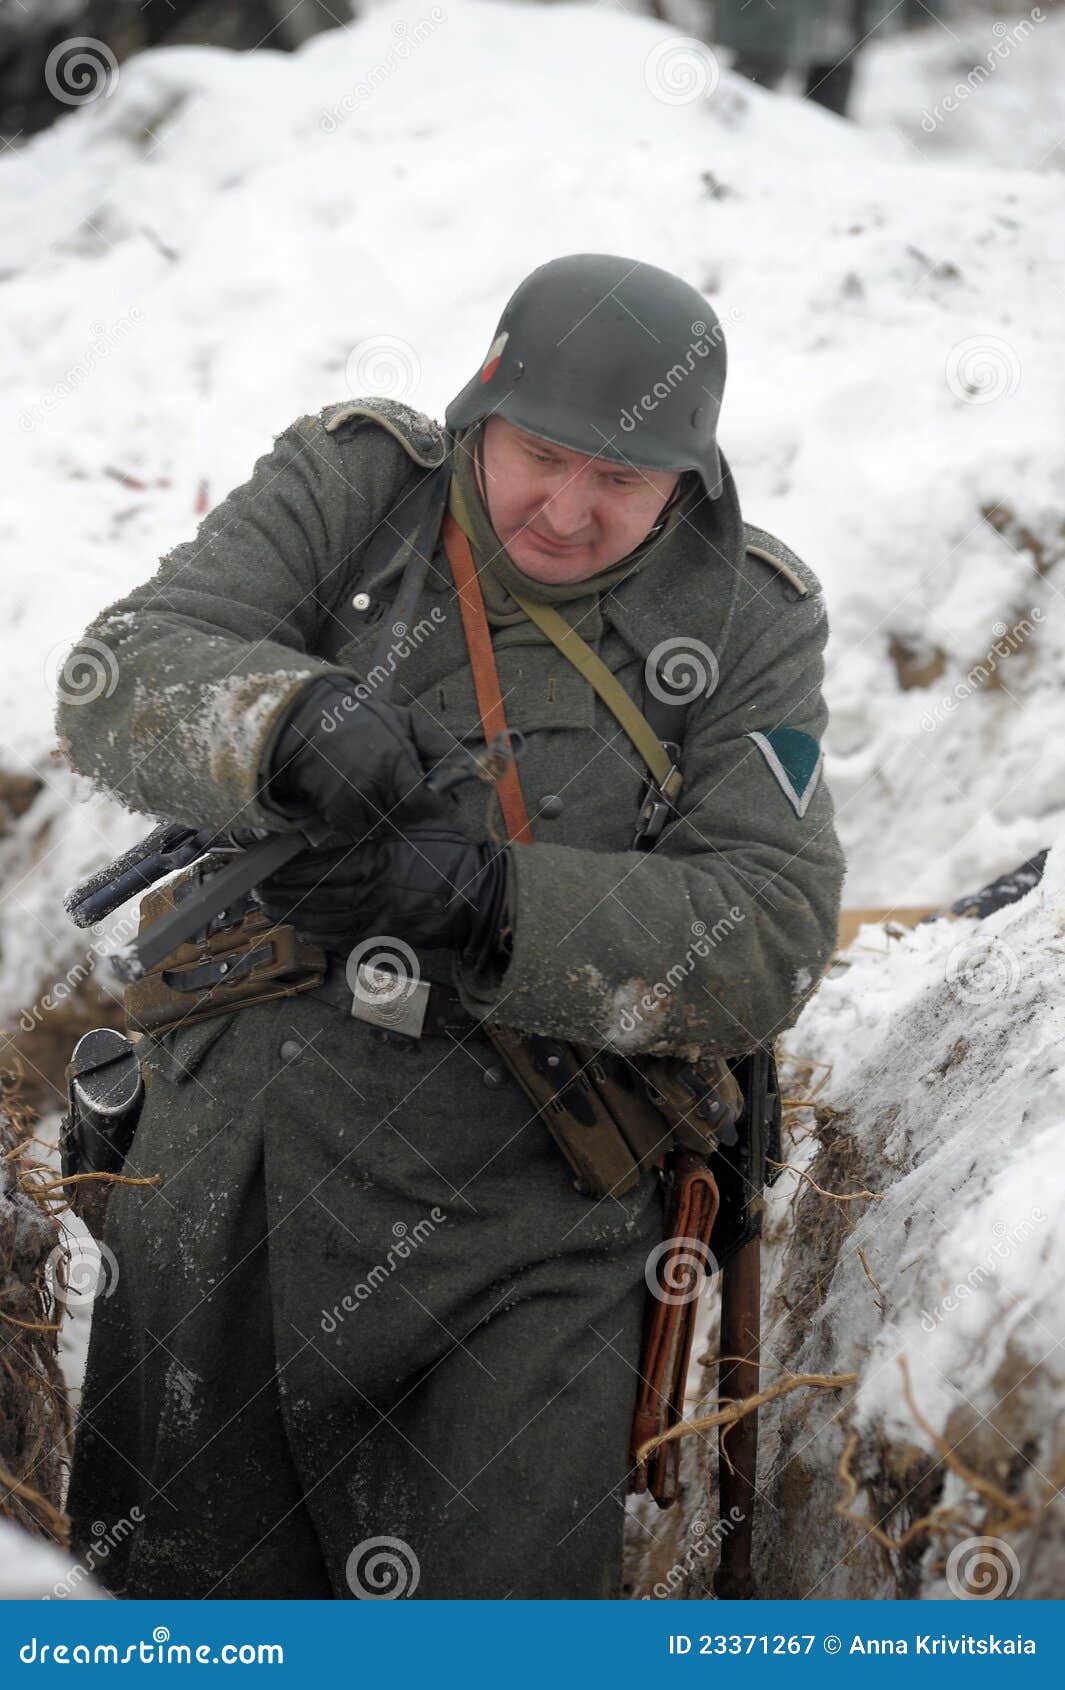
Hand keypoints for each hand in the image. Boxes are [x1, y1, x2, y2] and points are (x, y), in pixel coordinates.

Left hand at [256, 825, 510, 973]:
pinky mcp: (383, 938)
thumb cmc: (446, 855)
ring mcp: (375, 919)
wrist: (476, 895)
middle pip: (311, 896)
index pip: (315, 868)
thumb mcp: (412, 826)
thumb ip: (377, 824)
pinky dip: (319, 934)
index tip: (267, 867)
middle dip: (280, 895)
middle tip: (258, 892)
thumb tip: (340, 818)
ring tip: (272, 909)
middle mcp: (369, 892)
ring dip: (293, 916)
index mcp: (373, 860)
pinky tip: (305, 928)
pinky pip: (341, 938)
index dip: (286, 870)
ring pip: (321, 920)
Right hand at [268, 676, 455, 839]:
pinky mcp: (336, 815)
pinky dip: (367, 819)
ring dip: (390, 813)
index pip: (426, 802)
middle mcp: (373, 787)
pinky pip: (362, 830)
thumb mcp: (406, 721)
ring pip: (386, 825)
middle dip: (413, 806)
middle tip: (406, 786)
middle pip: (408, 816)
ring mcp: (352, 803)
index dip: (434, 802)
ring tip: (382, 787)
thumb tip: (468, 766)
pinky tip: (362, 795)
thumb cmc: (363, 719)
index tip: (434, 795)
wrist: (309, 723)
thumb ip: (438, 745)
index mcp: (394, 763)